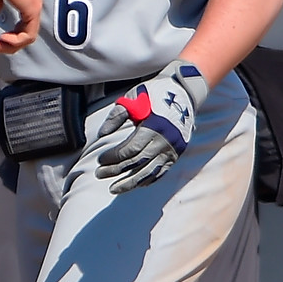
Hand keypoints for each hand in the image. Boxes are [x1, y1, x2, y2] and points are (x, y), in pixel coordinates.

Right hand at [0, 0, 39, 50]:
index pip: (24, 24)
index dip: (13, 35)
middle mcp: (33, 3)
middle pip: (27, 32)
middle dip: (12, 43)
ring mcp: (35, 7)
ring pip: (29, 36)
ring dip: (13, 45)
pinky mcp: (32, 10)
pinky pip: (28, 34)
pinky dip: (16, 41)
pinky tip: (4, 39)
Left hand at [95, 60, 208, 193]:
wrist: (184, 92)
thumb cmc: (154, 93)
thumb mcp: (133, 97)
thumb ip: (117, 115)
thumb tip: (101, 134)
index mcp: (154, 127)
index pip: (130, 150)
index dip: (113, 157)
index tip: (99, 160)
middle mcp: (165, 142)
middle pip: (138, 163)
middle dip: (117, 171)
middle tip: (99, 174)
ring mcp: (172, 150)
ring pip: (150, 172)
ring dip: (131, 183)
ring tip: (114, 189)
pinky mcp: (177, 154)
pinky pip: (161, 172)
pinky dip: (148, 180)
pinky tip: (135, 184)